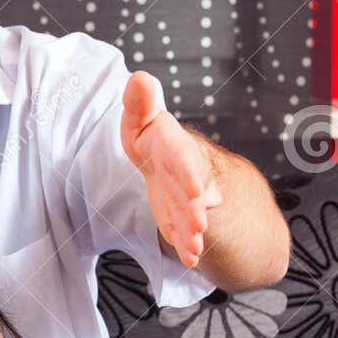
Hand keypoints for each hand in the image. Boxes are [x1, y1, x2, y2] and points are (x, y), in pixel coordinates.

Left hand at [120, 70, 222, 267]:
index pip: (181, 156)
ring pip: (191, 214)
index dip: (188, 171)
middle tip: (199, 220)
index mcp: (172, 146)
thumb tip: (139, 77)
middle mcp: (184, 172)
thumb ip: (139, 103)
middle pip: (190, 189)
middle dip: (194, 205)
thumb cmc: (151, 138)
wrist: (171, 163)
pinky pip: (186, 233)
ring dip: (193, 230)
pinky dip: (189, 246)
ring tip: (196, 245)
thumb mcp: (141, 120)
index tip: (194, 189)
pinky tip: (193, 259)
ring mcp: (185, 197)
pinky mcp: (181, 216)